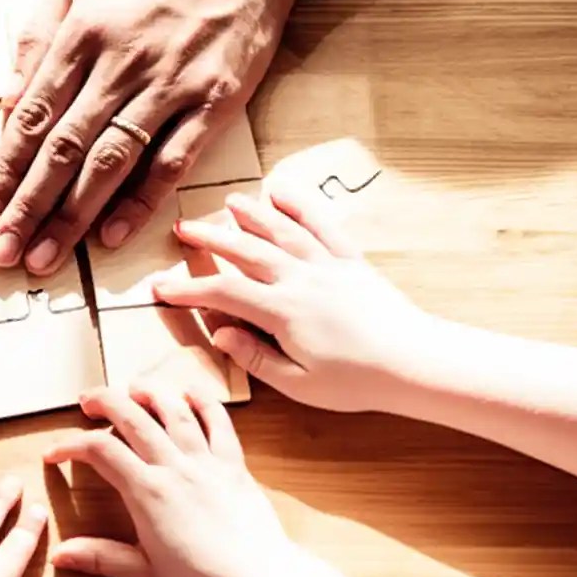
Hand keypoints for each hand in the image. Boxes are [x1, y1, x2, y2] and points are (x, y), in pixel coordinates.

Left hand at [0, 0, 333, 275]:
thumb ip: (38, 37)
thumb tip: (9, 102)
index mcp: (83, 34)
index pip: (32, 117)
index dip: (3, 172)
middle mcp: (122, 63)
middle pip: (63, 148)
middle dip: (27, 206)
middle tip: (4, 252)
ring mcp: (170, 85)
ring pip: (110, 162)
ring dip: (73, 216)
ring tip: (45, 257)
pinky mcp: (214, 102)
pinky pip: (172, 162)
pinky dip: (141, 202)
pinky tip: (112, 235)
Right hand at [45, 384, 296, 576]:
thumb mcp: (146, 574)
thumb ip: (102, 558)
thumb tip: (59, 554)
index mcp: (147, 492)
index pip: (99, 450)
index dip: (70, 444)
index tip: (54, 453)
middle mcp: (174, 467)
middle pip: (132, 416)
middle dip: (104, 400)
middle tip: (87, 400)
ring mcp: (206, 460)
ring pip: (173, 409)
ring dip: (150, 391)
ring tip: (133, 385)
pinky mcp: (233, 463)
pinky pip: (219, 421)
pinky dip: (204, 401)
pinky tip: (189, 392)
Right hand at [152, 188, 430, 411]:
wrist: (415, 362)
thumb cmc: (358, 381)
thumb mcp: (299, 384)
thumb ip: (255, 357)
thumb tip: (220, 334)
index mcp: (283, 312)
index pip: (223, 294)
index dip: (188, 289)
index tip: (161, 287)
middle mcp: (300, 280)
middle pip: (246, 251)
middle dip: (210, 239)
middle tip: (183, 230)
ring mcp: (326, 265)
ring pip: (280, 231)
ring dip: (251, 214)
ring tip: (227, 203)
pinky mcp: (350, 261)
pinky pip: (321, 226)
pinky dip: (300, 206)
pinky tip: (282, 193)